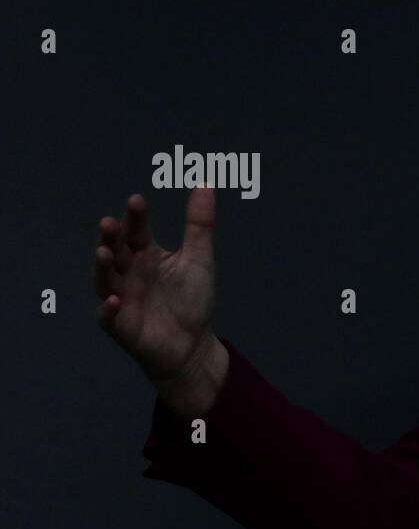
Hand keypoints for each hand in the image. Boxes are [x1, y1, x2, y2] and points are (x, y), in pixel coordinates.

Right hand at [93, 186, 224, 408]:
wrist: (193, 344)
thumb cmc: (191, 300)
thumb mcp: (198, 259)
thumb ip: (199, 224)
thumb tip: (205, 183)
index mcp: (145, 255)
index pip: (137, 231)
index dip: (136, 217)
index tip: (137, 200)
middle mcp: (128, 273)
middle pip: (116, 251)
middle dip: (111, 237)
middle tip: (110, 223)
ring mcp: (121, 298)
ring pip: (105, 279)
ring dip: (103, 266)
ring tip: (104, 252)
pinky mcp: (120, 325)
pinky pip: (109, 316)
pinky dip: (108, 308)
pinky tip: (114, 300)